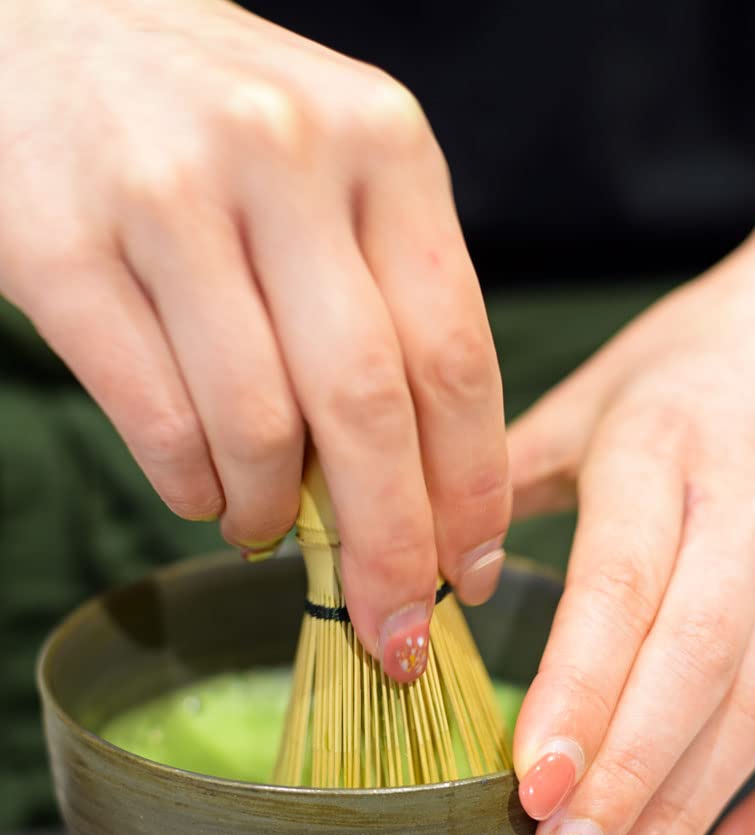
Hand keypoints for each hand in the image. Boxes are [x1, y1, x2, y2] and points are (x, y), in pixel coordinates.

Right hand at [0, 0, 508, 680]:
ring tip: (264, 524)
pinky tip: (202, 487)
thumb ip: (385, 305)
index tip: (471, 573)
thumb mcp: (334, 175)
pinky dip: (191, 487)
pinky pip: (156, 421)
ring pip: (257, 428)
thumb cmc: (214, 130)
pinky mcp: (63, 246)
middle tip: (389, 621)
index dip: (471, 489)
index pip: (456, 355)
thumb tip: (428, 492)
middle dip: (389, 546)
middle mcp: (285, 157)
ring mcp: (168, 197)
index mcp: (383, 145)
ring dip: (270, 516)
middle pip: (369, 408)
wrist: (49, 29)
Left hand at [508, 184, 754, 834]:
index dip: (579, 694)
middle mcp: (752, 502)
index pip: (620, 588)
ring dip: (691, 807)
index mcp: (664, 450)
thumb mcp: (594, 395)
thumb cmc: (696, 360)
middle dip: (625, 782)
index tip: (529, 789)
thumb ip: (508, 481)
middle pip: (693, 663)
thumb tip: (434, 577)